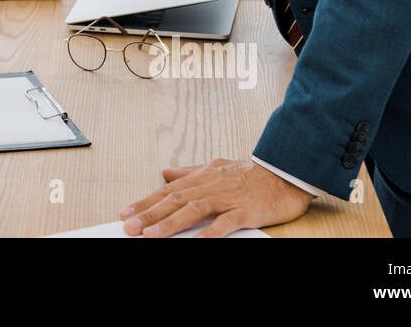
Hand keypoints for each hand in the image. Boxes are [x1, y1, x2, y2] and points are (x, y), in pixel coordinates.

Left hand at [119, 158, 312, 236]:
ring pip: (194, 209)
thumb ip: (190, 172)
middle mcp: (210, 185)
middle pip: (175, 199)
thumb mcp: (215, 167)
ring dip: (170, 223)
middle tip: (128, 226)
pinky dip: (209, 233)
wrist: (285, 173)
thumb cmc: (250, 174)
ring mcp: (227, 197)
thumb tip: (165, 172)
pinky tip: (195, 243)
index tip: (125, 212)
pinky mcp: (245, 211)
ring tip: (151, 234)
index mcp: (201, 176)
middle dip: (150, 213)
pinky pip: (225, 223)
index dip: (145, 201)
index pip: (167, 190)